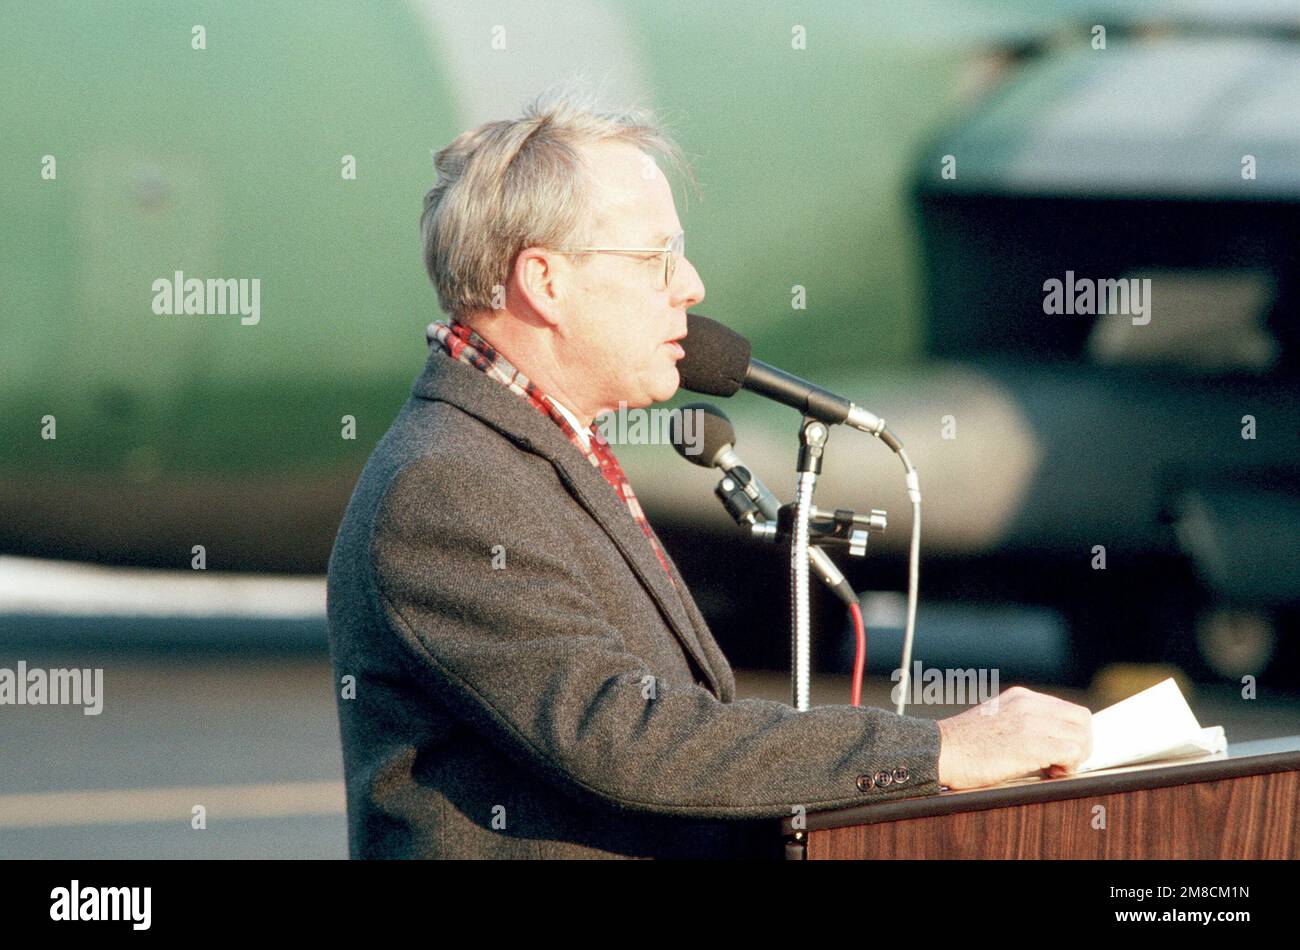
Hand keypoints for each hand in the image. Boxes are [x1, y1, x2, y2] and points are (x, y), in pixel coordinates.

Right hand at [936, 685, 1091, 789]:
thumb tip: (1047, 742)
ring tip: (1051, 769)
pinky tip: (1048, 772)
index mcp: (1020, 697)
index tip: (1061, 750)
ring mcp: (1031, 722)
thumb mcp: (994, 720)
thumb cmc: (962, 745)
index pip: (1067, 710)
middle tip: (1060, 762)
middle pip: (1082, 719)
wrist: (940, 751)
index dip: (1071, 733)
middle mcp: (1029, 704)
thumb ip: (1020, 722)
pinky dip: (1069, 766)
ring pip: (1082, 736)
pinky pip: (1073, 752)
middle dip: (1080, 744)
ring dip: (1074, 757)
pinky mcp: (1032, 744)